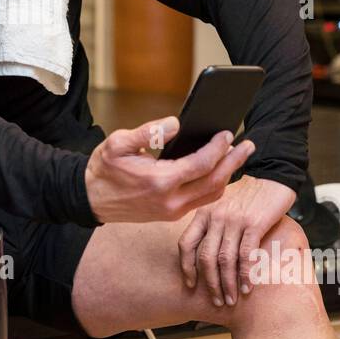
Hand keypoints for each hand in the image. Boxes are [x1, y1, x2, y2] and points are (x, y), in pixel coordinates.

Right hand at [84, 117, 255, 224]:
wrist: (90, 199)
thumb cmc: (103, 169)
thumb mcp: (117, 143)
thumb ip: (148, 131)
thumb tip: (177, 123)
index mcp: (159, 181)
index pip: (201, 164)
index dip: (218, 147)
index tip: (227, 132)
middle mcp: (171, 201)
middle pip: (215, 182)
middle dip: (235, 162)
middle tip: (249, 145)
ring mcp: (173, 211)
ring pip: (212, 195)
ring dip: (228, 175)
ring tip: (238, 156)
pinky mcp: (171, 215)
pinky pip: (202, 200)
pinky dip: (215, 184)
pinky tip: (219, 170)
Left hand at [177, 174, 297, 307]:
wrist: (273, 175)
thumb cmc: (248, 194)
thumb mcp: (222, 206)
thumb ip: (213, 226)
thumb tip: (208, 256)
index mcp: (203, 213)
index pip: (186, 243)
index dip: (186, 267)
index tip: (191, 285)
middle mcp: (215, 217)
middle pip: (205, 257)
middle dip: (210, 283)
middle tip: (217, 300)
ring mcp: (234, 220)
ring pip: (224, 260)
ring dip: (227, 284)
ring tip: (231, 299)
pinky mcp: (254, 224)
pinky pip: (245, 255)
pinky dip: (246, 275)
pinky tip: (248, 288)